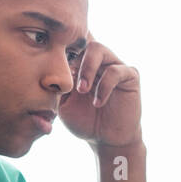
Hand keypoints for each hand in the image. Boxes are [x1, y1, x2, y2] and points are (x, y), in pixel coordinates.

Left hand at [58, 31, 141, 146]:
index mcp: (81, 64)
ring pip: (99, 49)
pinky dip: (104, 86)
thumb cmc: (85, 122)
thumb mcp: (63, 104)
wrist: (107, 140)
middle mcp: (98, 61)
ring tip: (82, 90)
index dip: (61, 52)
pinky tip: (98, 102)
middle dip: (73, 60)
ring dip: (87, 68)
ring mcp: (114, 66)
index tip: (55, 72)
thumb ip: (57, 86)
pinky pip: (116, 70)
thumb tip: (50, 70)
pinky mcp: (130, 76)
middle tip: (71, 84)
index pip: (70, 45)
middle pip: (83, 41)